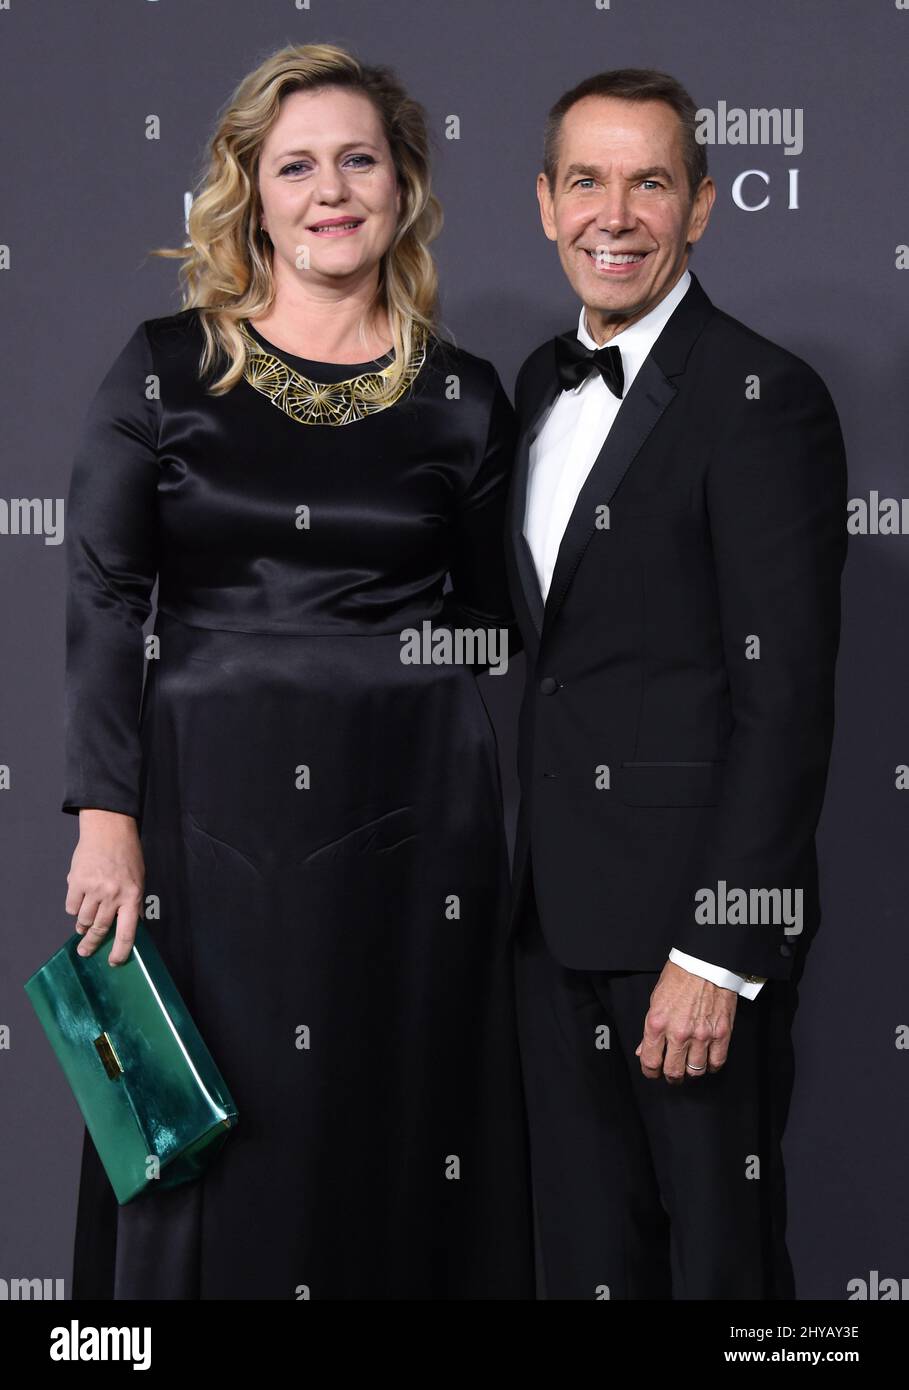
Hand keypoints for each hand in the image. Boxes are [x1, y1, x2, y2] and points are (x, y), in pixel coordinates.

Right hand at [65, 809, 144, 965]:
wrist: (109, 830)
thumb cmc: (127, 855)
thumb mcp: (139, 880)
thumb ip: (133, 903)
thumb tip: (130, 925)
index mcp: (133, 896)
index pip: (127, 932)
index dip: (120, 951)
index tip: (114, 962)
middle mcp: (113, 895)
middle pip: (100, 929)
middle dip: (92, 944)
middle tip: (85, 952)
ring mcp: (94, 888)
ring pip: (83, 919)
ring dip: (82, 926)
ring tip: (82, 927)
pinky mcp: (77, 881)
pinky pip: (71, 906)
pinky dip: (73, 909)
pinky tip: (78, 904)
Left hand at [634, 960, 736, 1083]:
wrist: (706, 963)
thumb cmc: (679, 977)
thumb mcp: (655, 1000)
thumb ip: (650, 1029)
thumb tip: (644, 1050)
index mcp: (657, 1023)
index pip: (650, 1061)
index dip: (650, 1072)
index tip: (652, 1072)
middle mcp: (678, 1033)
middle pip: (673, 1071)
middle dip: (670, 1076)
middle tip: (671, 1073)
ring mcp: (701, 1035)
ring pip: (695, 1071)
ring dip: (690, 1072)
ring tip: (689, 1066)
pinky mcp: (721, 1034)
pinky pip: (716, 1062)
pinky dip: (710, 1066)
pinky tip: (706, 1061)